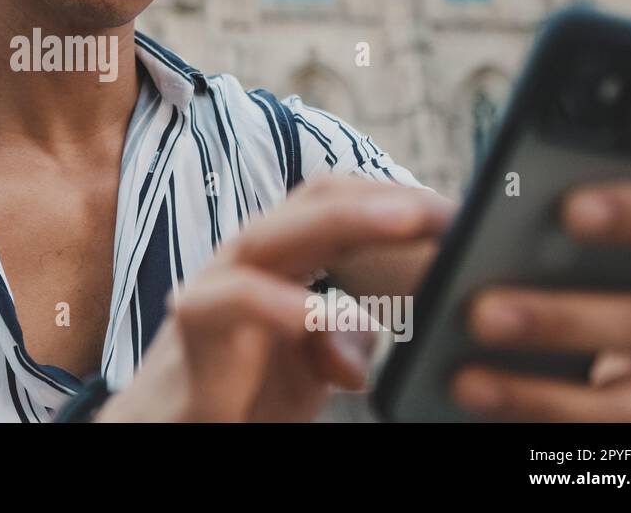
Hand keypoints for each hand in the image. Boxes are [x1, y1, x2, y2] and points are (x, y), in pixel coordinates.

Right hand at [94, 175, 455, 421]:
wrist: (174, 434)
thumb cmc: (240, 392)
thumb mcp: (313, 362)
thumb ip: (345, 334)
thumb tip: (372, 322)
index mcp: (278, 258)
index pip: (334, 199)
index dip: (393, 197)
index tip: (457, 214)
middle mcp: (244, 260)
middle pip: (311, 200)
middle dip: (379, 197)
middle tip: (444, 209)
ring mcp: (212, 287)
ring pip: (270, 233)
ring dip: (345, 222)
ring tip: (408, 224)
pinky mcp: (193, 329)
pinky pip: (234, 301)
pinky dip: (283, 303)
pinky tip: (328, 312)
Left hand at [454, 182, 630, 421]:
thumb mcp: (629, 216)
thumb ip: (571, 209)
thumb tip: (477, 217)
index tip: (569, 210)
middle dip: (566, 322)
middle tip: (480, 313)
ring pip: (628, 405)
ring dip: (540, 397)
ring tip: (465, 382)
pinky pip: (604, 437)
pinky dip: (543, 423)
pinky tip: (486, 407)